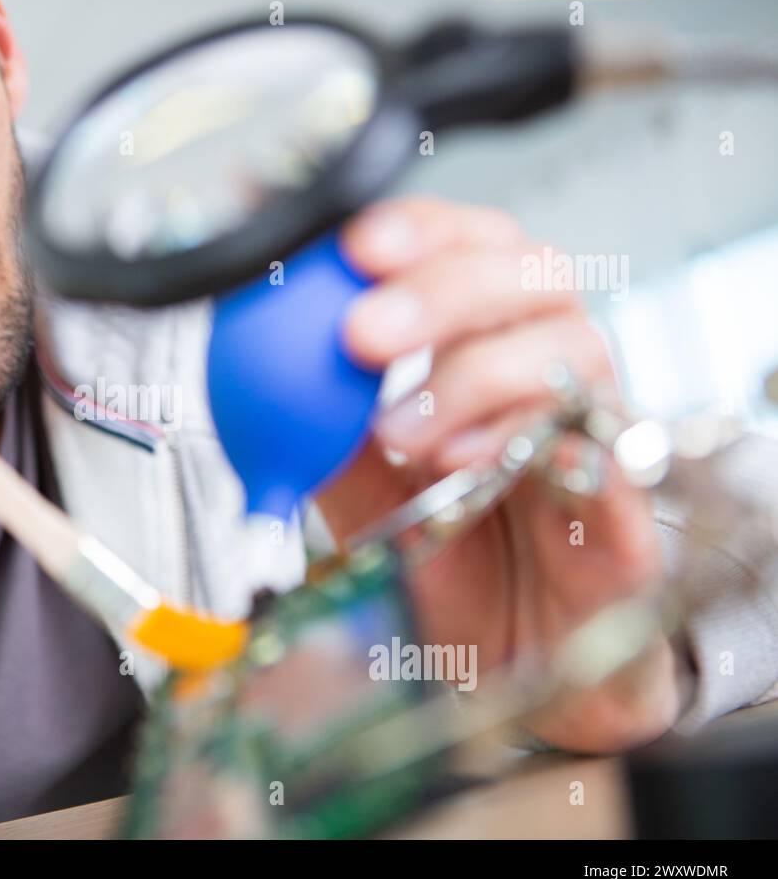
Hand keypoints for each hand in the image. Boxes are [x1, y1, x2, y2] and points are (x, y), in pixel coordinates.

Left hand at [314, 197, 679, 752]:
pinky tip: (493, 467)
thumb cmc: (433, 542)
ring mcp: (596, 428)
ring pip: (572, 356)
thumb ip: (313, 417)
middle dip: (440, 292)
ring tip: (405, 438)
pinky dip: (554, 454)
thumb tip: (249, 355)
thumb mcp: (349, 476)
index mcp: (487, 333)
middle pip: (532, 274)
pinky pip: (612, 462)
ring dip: (476, 381)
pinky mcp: (629, 508)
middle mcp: (551, 362)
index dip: (421, 228)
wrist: (490, 650)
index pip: (471, 243)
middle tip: (362, 335)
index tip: (355, 247)